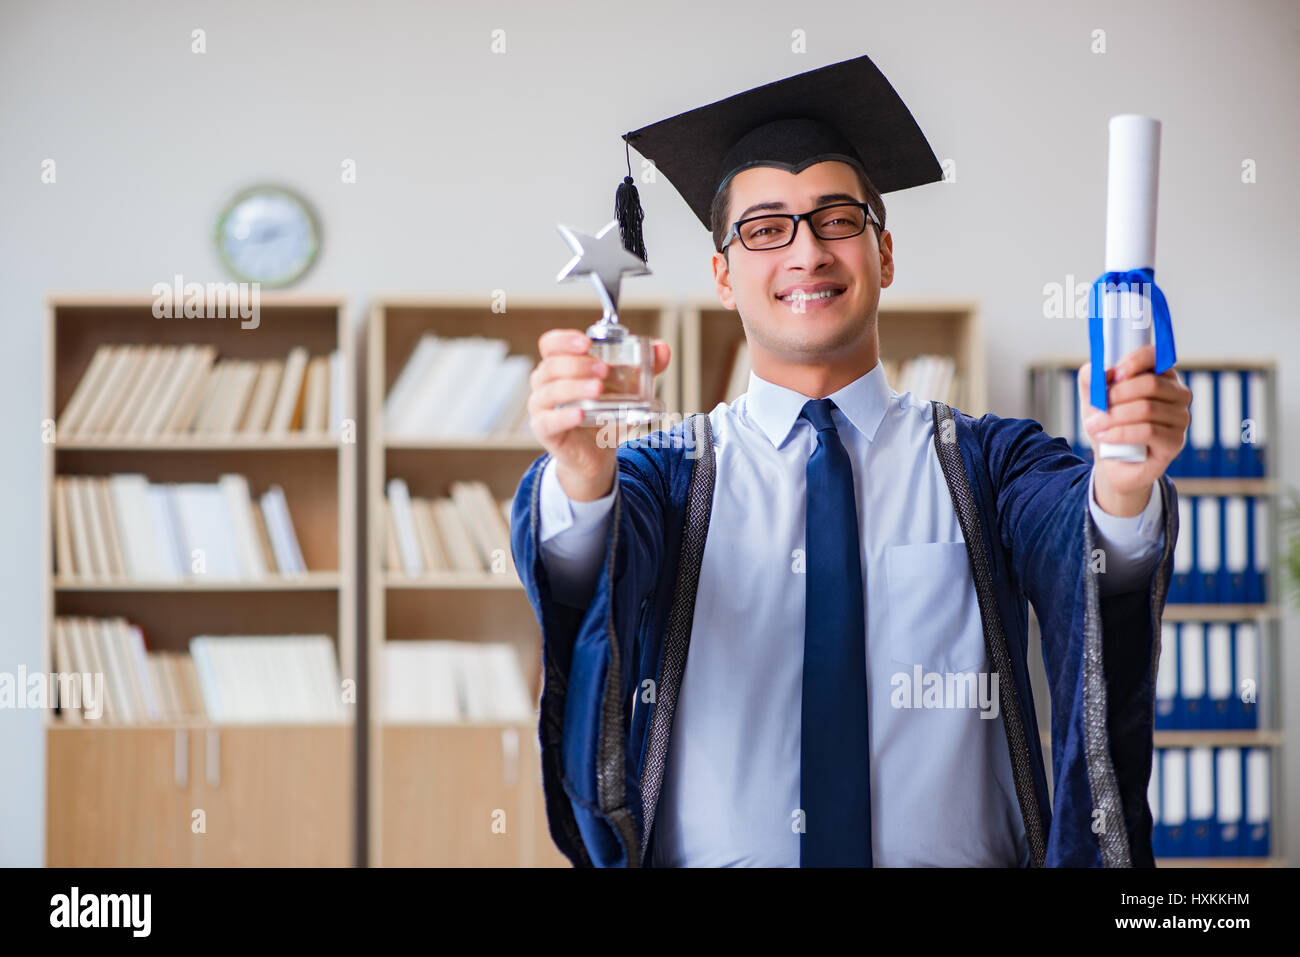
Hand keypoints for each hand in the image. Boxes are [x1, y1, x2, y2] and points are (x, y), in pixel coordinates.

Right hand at [528, 328, 670, 500]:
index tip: (588, 343)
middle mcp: (545, 383)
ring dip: (574, 386)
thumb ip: (646, 368)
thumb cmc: (604, 415)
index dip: (565, 340)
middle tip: (604, 370)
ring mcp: (542, 407)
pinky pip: (548, 421)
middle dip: (579, 364)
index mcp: (561, 366)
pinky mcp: (544, 430)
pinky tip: (580, 413)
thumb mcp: (628, 390)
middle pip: (551, 366)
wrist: (597, 454)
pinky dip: (563, 416)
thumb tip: (662, 348)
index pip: (551, 344)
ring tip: (598, 389)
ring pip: (549, 391)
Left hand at [1077, 343, 1191, 515]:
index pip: (1157, 356)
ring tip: (1093, 425)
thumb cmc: (1107, 422)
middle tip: (1098, 406)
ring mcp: (1180, 418)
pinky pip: (1148, 432)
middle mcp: (1177, 394)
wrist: (1111, 460)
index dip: (1134, 361)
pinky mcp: (1175, 442)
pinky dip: (1120, 433)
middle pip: (1150, 384)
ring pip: (1147, 409)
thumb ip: (1092, 375)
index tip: (1113, 375)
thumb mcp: (1092, 396)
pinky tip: (1105, 437)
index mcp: (1161, 376)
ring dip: (1113, 417)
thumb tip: (1104, 369)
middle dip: (1117, 394)